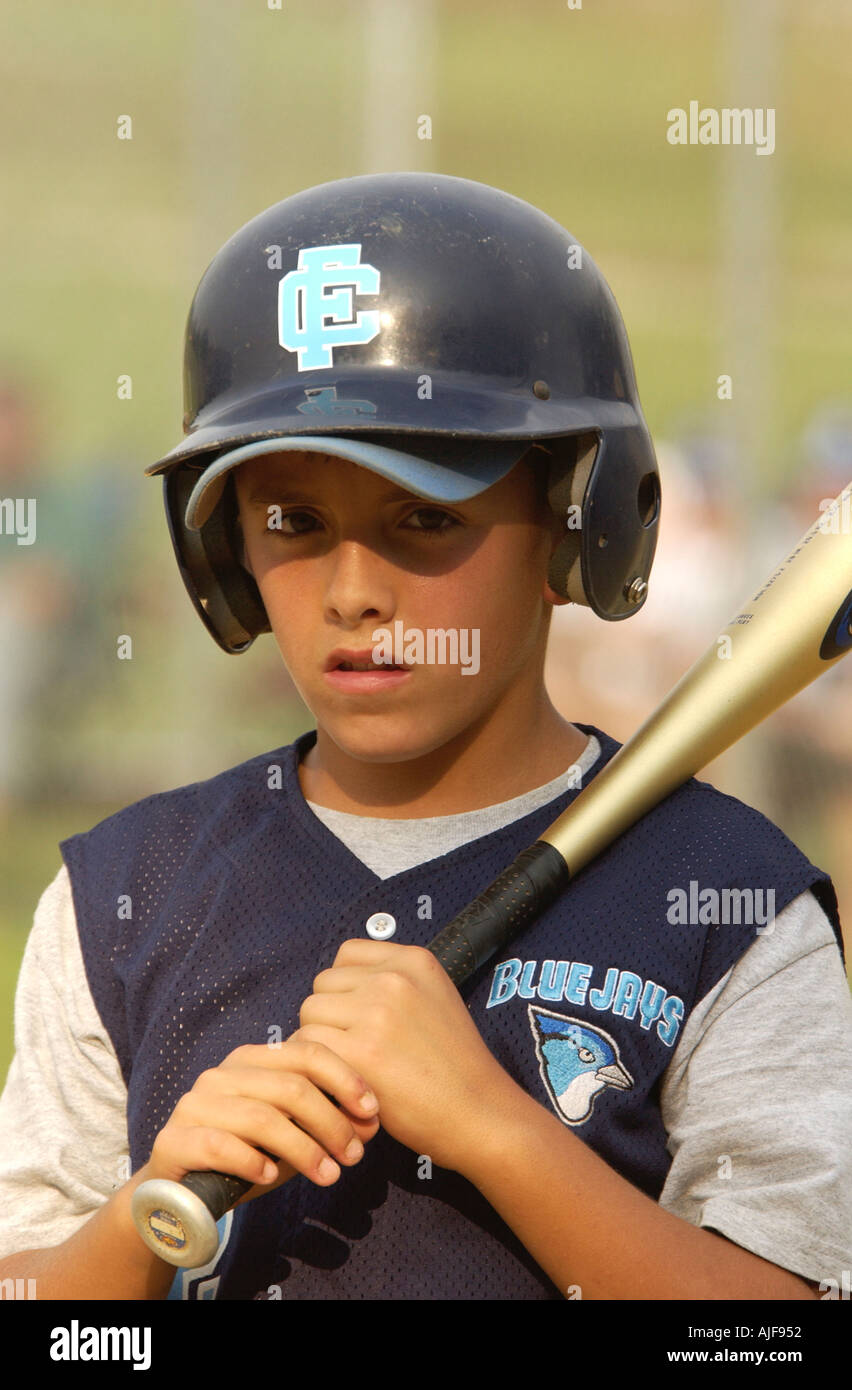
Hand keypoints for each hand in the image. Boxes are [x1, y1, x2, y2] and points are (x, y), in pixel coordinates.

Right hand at [141, 1038, 380, 1202]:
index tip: (371, 1111)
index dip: (345, 1079)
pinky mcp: (174, 1138)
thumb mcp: (294, 1137)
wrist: (181, 1194)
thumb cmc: (247, 1158)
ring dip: (303, 1149)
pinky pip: (221, 1145)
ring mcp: (195, 1103)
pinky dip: (253, 1161)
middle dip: (331, 1122)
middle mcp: (222, 1073)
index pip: (307, 1052)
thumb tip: (372, 1124)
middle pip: (290, 1086)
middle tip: (354, 1156)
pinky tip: (271, 1176)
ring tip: (328, 1175)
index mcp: (252, 1060)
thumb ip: (327, 1125)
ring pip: (261, 1117)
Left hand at [296, 939, 518, 1172]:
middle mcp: (394, 978)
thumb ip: (394, 983)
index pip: (346, 954)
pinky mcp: (362, 1051)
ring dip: (320, 1040)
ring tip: (349, 1064)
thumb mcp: (435, 999)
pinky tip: (341, 1081)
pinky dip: (317, 1066)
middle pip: (323, 983)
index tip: (358, 1016)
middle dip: (330, 1015)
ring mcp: (377, 1012)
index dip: (345, 987)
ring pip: (309, 1013)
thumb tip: (341, 987)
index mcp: (414, 960)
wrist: (478, 1112)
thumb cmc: (455, 1066)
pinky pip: (307, 1045)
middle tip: (355, 1047)